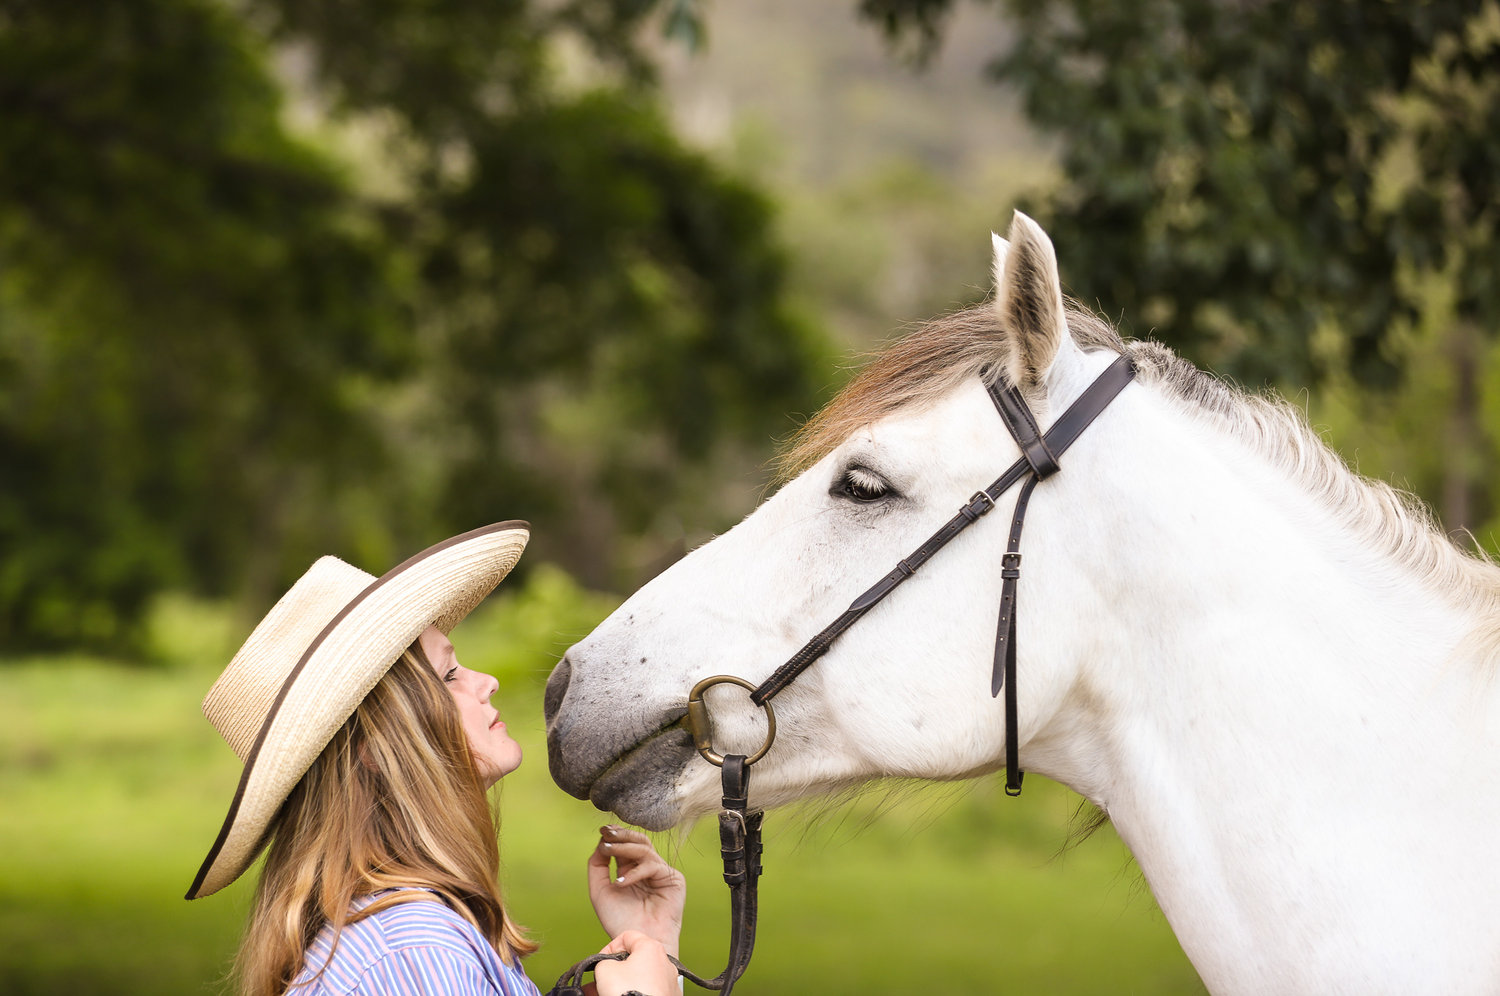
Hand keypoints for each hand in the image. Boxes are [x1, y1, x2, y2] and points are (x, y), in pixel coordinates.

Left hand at [587, 825, 685, 956]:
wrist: (637, 941)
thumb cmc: (619, 921)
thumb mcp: (599, 891)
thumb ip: (597, 866)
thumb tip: (602, 842)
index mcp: (631, 870)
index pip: (626, 844)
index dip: (616, 835)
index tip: (602, 830)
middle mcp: (647, 869)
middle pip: (639, 841)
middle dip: (622, 835)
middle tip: (607, 832)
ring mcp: (661, 873)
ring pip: (645, 849)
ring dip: (625, 847)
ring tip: (609, 850)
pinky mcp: (673, 880)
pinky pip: (653, 866)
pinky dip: (636, 872)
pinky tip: (622, 882)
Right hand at [593, 930, 679, 995]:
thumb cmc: (629, 993)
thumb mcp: (604, 969)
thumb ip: (604, 961)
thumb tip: (606, 967)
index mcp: (651, 948)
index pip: (626, 937)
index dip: (609, 948)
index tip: (600, 962)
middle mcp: (664, 963)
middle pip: (633, 961)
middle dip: (613, 971)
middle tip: (599, 981)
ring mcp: (668, 982)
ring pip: (638, 979)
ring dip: (620, 984)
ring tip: (602, 993)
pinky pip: (646, 991)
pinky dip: (633, 993)